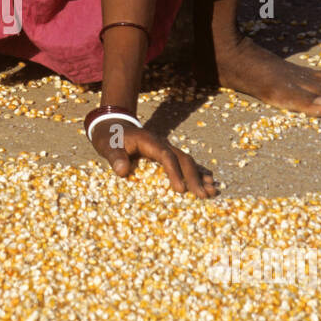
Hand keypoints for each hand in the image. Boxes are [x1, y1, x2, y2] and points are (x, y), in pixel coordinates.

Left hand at [91, 119, 216, 197]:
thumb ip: (114, 157)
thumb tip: (122, 171)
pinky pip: (184, 164)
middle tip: (203, 196)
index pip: (166, 156)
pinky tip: (208, 183)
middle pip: (182, 159)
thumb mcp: (107, 145)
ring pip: (188, 161)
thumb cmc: (109, 137)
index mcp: (149, 141)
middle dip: (193, 177)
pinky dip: (196, 173)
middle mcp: (162, 143)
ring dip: (200, 176)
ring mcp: (166, 148)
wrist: (112, 124)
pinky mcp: (167, 154)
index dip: (174, 172)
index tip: (180, 190)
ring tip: (213, 191)